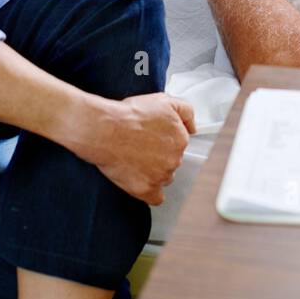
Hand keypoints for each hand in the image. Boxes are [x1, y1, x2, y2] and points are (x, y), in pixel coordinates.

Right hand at [70, 92, 194, 204]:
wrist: (106, 130)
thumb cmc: (130, 115)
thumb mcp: (164, 100)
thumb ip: (186, 111)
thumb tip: (193, 128)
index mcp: (180, 139)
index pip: (179, 144)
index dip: (164, 139)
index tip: (152, 137)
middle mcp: (174, 160)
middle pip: (172, 161)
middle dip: (159, 155)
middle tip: (141, 146)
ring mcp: (161, 176)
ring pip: (164, 177)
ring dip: (154, 172)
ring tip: (136, 159)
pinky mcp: (146, 190)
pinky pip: (156, 198)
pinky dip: (150, 191)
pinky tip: (141, 181)